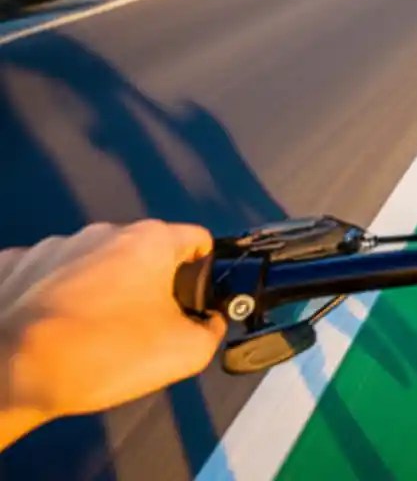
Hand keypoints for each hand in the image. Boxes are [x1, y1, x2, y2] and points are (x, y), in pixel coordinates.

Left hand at [0, 221, 225, 446]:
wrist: (11, 371)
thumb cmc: (106, 353)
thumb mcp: (185, 353)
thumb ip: (211, 330)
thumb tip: (207, 321)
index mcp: (150, 241)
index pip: (198, 239)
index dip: (204, 271)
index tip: (194, 303)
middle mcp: (103, 231)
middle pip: (143, 253)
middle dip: (149, 284)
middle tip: (144, 328)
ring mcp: (52, 245)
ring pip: (94, 263)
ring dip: (100, 288)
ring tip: (89, 333)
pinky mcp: (13, 264)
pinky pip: (47, 276)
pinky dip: (55, 295)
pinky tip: (50, 327)